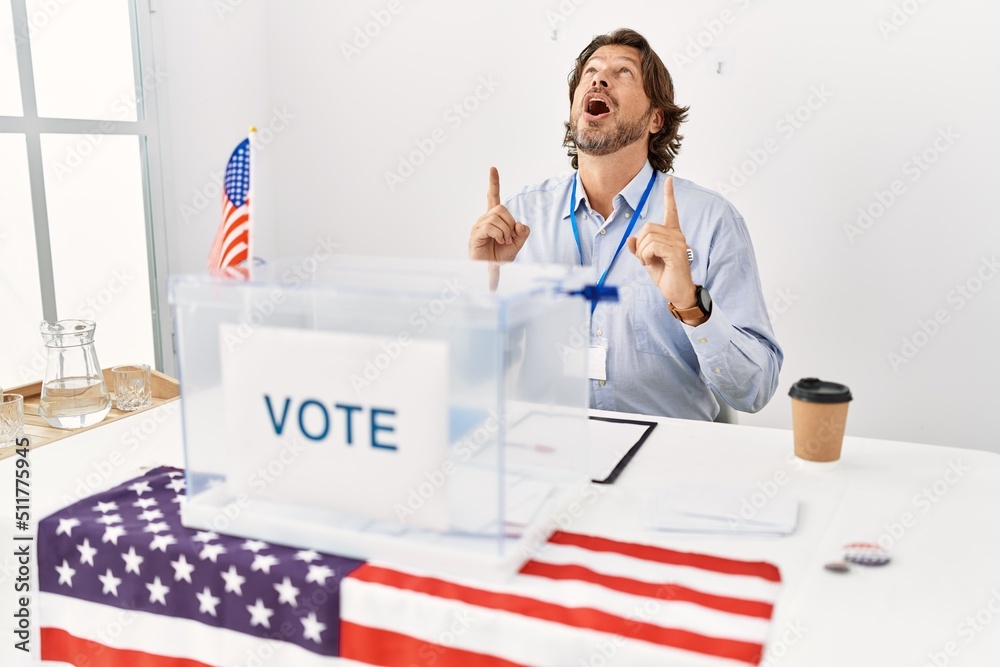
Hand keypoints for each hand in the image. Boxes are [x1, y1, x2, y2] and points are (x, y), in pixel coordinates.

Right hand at [469, 167, 530, 261]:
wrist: (490, 270)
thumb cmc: (500, 257)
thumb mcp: (517, 244)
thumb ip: (522, 233)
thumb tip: (521, 224)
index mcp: (493, 219)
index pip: (492, 197)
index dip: (493, 183)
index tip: (493, 169)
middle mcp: (484, 219)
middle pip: (501, 208)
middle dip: (510, 222)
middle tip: (510, 237)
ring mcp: (478, 226)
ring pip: (497, 217)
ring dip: (505, 231)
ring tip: (503, 242)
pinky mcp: (476, 234)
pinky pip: (490, 226)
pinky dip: (499, 234)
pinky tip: (499, 241)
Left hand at [627, 175, 696, 307]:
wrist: (678, 292)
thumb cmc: (666, 275)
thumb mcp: (648, 260)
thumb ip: (638, 249)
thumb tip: (630, 239)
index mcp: (672, 234)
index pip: (671, 210)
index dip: (669, 195)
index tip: (669, 180)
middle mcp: (677, 235)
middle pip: (648, 227)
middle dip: (640, 244)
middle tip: (645, 259)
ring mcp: (678, 243)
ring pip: (648, 237)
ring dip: (642, 252)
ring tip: (649, 263)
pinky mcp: (676, 252)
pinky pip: (652, 246)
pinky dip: (645, 255)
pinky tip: (651, 264)